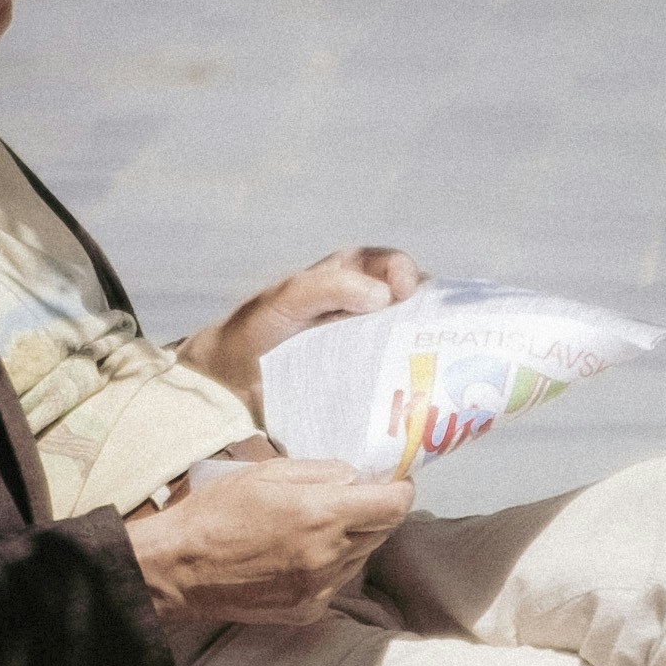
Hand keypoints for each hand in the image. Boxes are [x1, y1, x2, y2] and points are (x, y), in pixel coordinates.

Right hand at [125, 459, 407, 629]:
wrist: (179, 570)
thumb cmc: (216, 514)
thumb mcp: (266, 473)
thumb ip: (321, 472)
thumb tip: (358, 478)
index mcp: (319, 515)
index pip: (393, 505)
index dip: (398, 490)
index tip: (391, 482)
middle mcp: (327, 555)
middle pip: (382, 531)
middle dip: (374, 511)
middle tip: (351, 499)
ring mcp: (319, 588)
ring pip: (362, 557)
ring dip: (353, 539)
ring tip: (315, 527)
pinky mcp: (309, 610)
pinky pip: (338, 581)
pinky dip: (332, 564)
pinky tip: (300, 554)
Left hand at [179, 247, 419, 397]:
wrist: (226, 383)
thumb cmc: (253, 330)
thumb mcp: (285, 299)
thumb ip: (328, 287)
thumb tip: (383, 297)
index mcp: (349, 279)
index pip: (390, 267)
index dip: (403, 272)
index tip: (404, 290)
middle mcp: (367, 312)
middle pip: (414, 307)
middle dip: (433, 317)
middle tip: (439, 334)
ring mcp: (369, 350)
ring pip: (413, 346)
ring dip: (429, 356)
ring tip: (438, 369)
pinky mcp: (367, 385)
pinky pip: (399, 382)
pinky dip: (413, 387)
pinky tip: (422, 398)